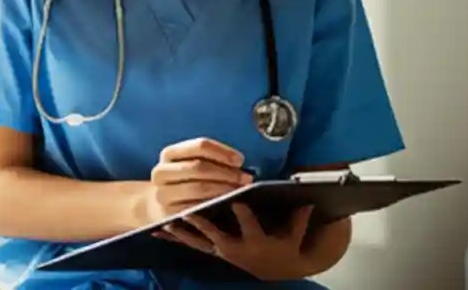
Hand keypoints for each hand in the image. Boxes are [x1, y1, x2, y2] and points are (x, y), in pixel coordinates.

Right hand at [141, 138, 252, 221]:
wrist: (158, 205)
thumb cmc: (183, 181)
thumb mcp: (189, 163)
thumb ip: (210, 159)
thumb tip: (238, 163)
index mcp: (169, 154)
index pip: (199, 146)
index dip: (222, 152)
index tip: (240, 160)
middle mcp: (161, 172)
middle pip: (199, 167)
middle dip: (226, 173)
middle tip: (246, 178)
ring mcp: (163, 194)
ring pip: (199, 188)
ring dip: (224, 189)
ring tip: (240, 191)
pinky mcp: (169, 213)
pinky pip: (196, 207)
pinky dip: (214, 205)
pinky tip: (227, 204)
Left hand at [157, 204, 316, 280]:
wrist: (273, 268)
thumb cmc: (283, 247)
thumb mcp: (294, 236)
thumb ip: (300, 218)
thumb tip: (309, 200)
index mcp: (256, 240)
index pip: (250, 225)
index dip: (244, 214)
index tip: (237, 201)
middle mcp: (236, 247)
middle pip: (216, 234)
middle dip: (202, 223)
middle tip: (188, 212)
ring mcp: (221, 250)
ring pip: (198, 241)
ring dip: (181, 233)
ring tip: (164, 223)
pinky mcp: (212, 251)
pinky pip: (191, 244)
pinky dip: (174, 238)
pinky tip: (157, 231)